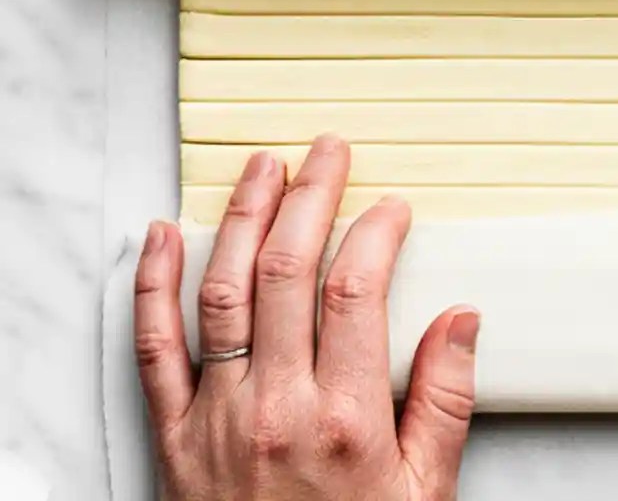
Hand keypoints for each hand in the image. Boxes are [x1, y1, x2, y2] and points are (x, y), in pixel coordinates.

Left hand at [133, 135, 478, 499]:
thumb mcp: (427, 490)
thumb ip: (446, 401)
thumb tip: (462, 319)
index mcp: (347, 418)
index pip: (355, 291)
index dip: (374, 232)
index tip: (389, 208)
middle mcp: (276, 406)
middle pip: (289, 273)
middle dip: (310, 198)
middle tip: (328, 154)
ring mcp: (217, 416)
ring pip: (223, 291)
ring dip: (242, 219)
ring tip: (262, 169)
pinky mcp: (174, 432)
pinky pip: (153, 345)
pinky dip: (151, 283)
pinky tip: (162, 237)